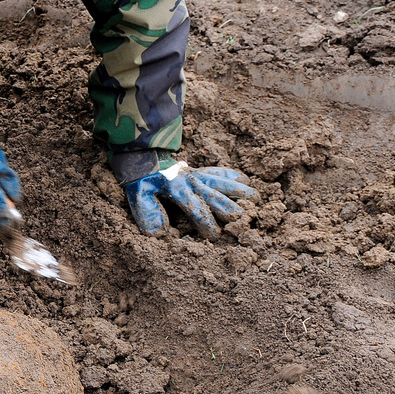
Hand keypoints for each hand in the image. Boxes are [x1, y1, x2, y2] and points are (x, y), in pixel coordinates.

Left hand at [123, 156, 255, 238]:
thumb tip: (159, 233)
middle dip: (230, 208)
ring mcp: (199, 174)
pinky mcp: (202, 170)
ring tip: (255, 199)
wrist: (144, 156)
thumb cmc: (142, 180)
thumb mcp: (139, 195)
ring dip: (239, 190)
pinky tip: (246, 181)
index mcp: (177, 189)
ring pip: (223, 181)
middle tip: (244, 221)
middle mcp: (192, 181)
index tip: (215, 237)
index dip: (207, 223)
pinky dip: (234, 176)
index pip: (196, 208)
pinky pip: (220, 171)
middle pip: (216, 195)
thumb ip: (148, 213)